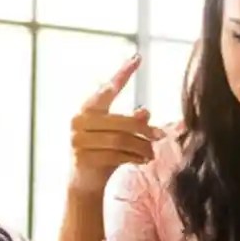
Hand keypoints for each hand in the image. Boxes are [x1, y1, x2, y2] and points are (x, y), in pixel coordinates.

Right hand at [69, 54, 164, 183]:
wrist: (85, 182)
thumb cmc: (104, 152)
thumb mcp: (119, 134)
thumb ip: (131, 122)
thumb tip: (145, 111)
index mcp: (87, 109)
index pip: (107, 89)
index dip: (122, 73)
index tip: (138, 58)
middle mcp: (79, 121)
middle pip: (121, 121)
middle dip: (144, 130)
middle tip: (162, 135)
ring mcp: (78, 140)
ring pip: (120, 140)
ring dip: (141, 146)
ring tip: (153, 152)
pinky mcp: (83, 158)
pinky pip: (115, 155)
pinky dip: (134, 157)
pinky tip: (144, 160)